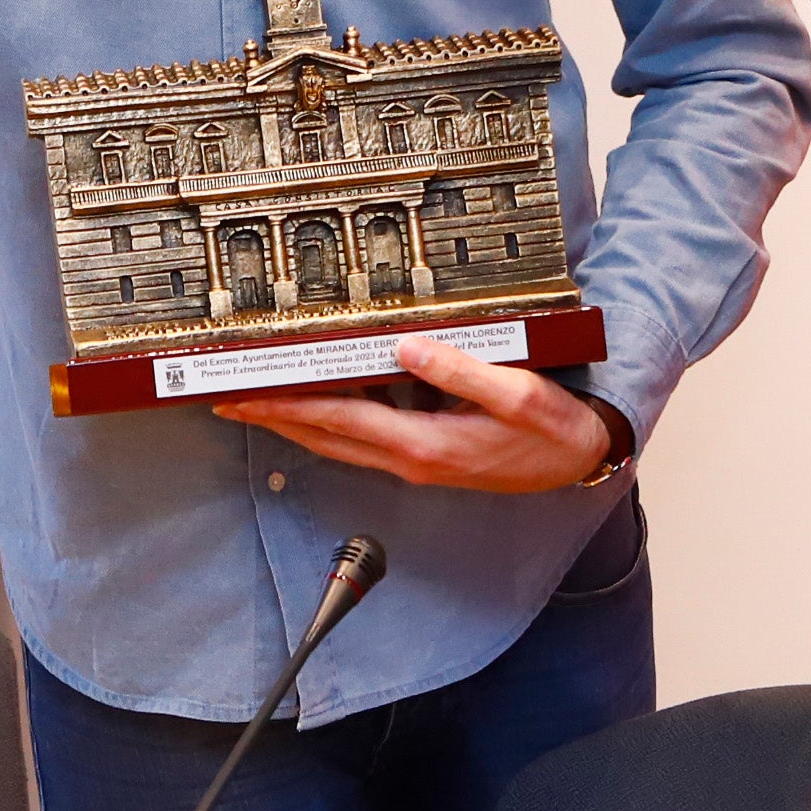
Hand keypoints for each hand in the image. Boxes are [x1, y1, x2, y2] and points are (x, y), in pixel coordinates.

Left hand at [211, 336, 612, 492]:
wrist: (582, 459)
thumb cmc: (553, 429)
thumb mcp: (515, 393)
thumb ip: (458, 371)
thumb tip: (406, 347)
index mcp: (426, 445)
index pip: (337, 422)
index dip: (285, 407)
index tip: (242, 397)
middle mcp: (413, 460)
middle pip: (325, 437)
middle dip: (274, 418)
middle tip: (228, 399)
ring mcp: (419, 463)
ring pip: (342, 441)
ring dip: (300, 421)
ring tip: (261, 397)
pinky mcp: (428, 456)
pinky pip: (367, 437)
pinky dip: (336, 420)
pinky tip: (326, 397)